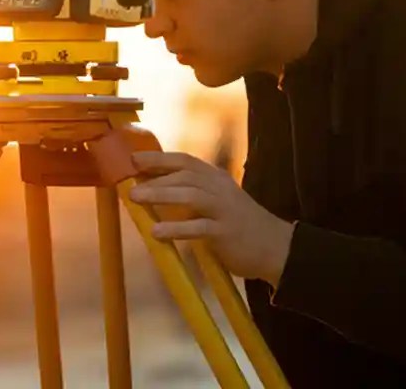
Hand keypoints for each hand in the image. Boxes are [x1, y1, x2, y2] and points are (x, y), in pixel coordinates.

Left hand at [128, 150, 294, 287]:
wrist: (277, 247)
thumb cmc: (239, 225)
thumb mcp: (218, 201)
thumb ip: (192, 193)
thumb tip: (153, 189)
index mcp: (216, 178)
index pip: (185, 161)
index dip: (158, 158)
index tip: (133, 159)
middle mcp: (220, 188)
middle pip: (185, 176)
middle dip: (155, 177)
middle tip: (129, 185)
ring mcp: (224, 209)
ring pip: (190, 195)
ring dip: (160, 194)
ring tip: (136, 199)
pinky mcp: (226, 232)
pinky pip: (198, 228)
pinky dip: (176, 228)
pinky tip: (156, 232)